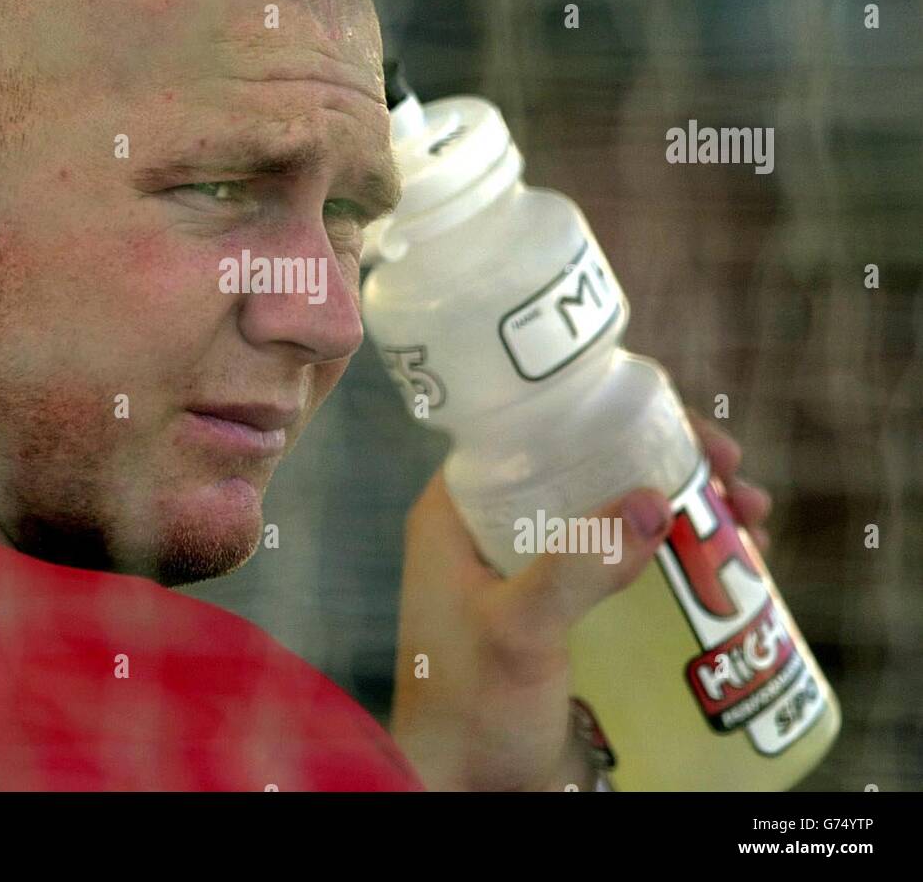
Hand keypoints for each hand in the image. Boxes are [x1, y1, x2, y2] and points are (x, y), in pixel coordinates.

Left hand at [388, 409, 771, 790]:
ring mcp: (533, 575)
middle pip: (591, 471)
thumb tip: (652, 503)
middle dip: (669, 468)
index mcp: (459, 514)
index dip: (612, 418)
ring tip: (753, 525)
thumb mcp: (519, 632)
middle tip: (734, 479)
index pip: (536, 433)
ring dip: (685, 516)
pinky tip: (732, 573)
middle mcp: (495, 533)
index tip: (684, 429)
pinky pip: (628, 572)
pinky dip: (678, 566)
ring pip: (618, 521)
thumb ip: (577, 568)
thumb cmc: (468, 711)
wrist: (465, 794)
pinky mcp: (568, 618)